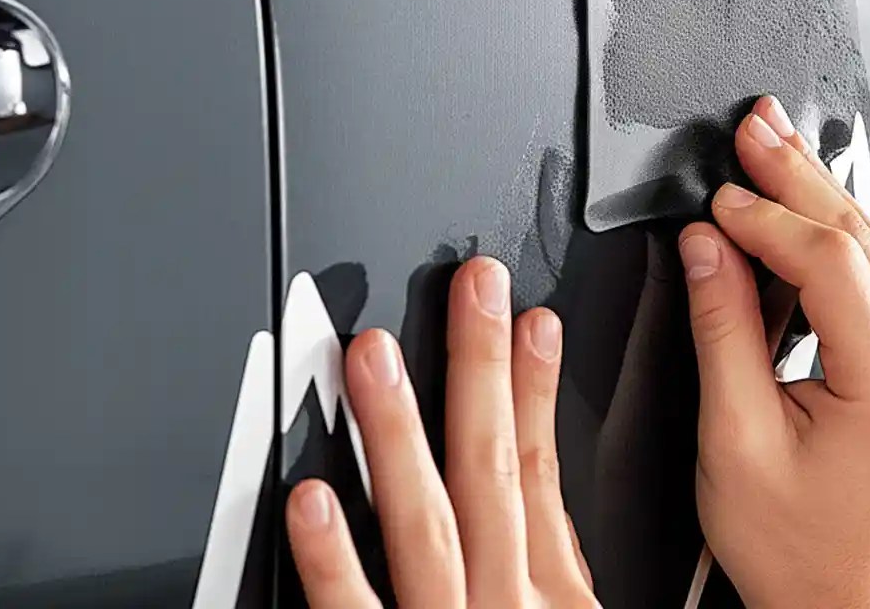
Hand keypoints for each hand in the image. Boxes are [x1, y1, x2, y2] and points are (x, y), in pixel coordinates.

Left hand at [285, 258, 597, 607]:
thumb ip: (557, 564)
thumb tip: (547, 494)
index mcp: (550, 597)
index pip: (540, 469)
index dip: (535, 389)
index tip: (531, 322)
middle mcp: (500, 605)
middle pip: (491, 470)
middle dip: (482, 369)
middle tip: (471, 291)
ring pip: (425, 523)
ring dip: (398, 433)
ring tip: (375, 357)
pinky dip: (333, 558)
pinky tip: (311, 498)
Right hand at [678, 97, 869, 608]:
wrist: (842, 593)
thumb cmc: (793, 541)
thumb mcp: (735, 438)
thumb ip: (723, 331)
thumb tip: (709, 248)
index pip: (829, 262)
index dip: (768, 215)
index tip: (720, 196)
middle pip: (863, 236)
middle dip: (799, 175)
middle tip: (755, 126)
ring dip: (828, 193)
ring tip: (782, 152)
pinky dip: (860, 233)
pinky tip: (831, 213)